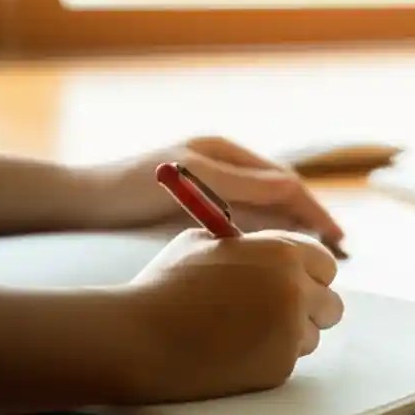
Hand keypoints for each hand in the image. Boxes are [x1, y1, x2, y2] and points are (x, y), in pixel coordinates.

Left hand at [85, 136, 346, 256]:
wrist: (80, 203)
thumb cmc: (129, 185)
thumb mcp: (193, 178)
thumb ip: (244, 184)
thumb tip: (294, 189)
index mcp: (225, 152)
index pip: (284, 181)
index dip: (313, 208)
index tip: (334, 236)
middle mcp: (223, 169)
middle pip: (279, 196)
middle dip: (308, 222)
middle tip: (334, 253)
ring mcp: (211, 191)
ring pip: (264, 214)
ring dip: (290, 234)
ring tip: (313, 261)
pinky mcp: (197, 213)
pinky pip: (243, 227)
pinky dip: (265, 241)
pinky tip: (273, 262)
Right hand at [124, 229, 343, 402]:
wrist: (139, 336)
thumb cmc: (165, 285)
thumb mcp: (205, 243)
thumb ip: (249, 245)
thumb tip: (272, 248)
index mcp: (283, 252)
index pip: (325, 264)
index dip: (310, 275)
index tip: (297, 283)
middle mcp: (296, 289)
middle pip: (332, 305)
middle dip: (312, 310)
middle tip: (281, 314)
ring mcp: (290, 330)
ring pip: (312, 336)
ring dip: (288, 337)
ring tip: (241, 333)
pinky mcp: (279, 366)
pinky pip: (287, 360)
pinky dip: (266, 359)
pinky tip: (230, 353)